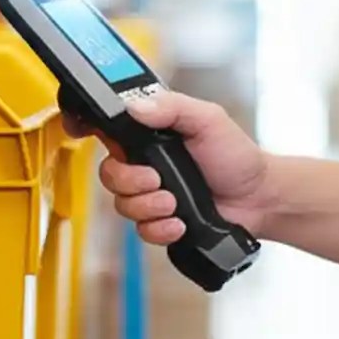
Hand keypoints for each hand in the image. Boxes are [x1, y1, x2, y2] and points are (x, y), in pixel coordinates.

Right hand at [63, 91, 274, 244]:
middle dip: (131, 182)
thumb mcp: (208, 120)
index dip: (86, 126)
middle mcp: (145, 163)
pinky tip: (179, 223)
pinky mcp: (160, 221)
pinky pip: (141, 230)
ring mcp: (151, 194)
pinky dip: (159, 229)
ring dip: (147, 207)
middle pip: (108, 174)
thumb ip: (173, 108)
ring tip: (175, 204)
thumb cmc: (236, 155)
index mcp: (150, 132)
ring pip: (122, 204)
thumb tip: (135, 107)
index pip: (107, 127)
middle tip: (158, 181)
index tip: (78, 130)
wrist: (259, 198)